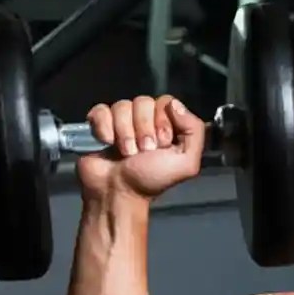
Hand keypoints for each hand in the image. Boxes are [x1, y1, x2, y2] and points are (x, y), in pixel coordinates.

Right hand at [76, 95, 205, 202]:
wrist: (119, 192)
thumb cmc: (152, 180)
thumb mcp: (187, 162)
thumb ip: (194, 131)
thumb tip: (176, 105)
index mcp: (167, 124)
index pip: (166, 102)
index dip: (163, 121)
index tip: (162, 144)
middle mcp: (145, 119)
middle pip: (144, 102)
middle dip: (144, 129)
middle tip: (144, 151)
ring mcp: (121, 120)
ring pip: (122, 106)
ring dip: (125, 133)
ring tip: (127, 153)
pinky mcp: (99, 123)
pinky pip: (101, 111)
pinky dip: (104, 128)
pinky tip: (107, 143)